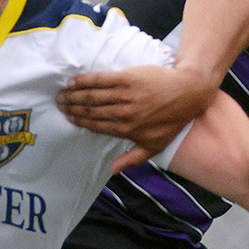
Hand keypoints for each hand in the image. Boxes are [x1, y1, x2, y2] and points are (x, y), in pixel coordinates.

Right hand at [59, 64, 216, 155]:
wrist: (188, 92)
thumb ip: (132, 159)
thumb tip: (113, 171)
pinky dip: (85, 81)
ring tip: (62, 94)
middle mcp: (123, 113)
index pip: (96, 126)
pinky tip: (74, 82)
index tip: (68, 117)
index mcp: (127, 130)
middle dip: (72, 107)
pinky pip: (100, 80)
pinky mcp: (127, 78)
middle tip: (60, 104)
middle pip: (91, 110)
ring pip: (92, 96)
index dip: (80, 121)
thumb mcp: (155, 146)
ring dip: (74, 95)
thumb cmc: (172, 120)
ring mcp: (124, 95)